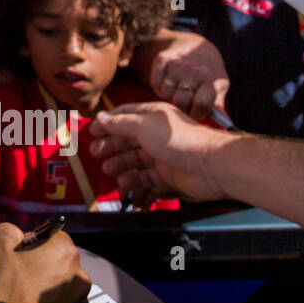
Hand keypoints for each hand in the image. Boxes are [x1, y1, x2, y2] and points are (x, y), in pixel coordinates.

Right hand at [0, 222, 91, 302]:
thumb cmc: (10, 290)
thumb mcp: (0, 247)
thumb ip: (8, 230)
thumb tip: (13, 232)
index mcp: (63, 248)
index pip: (48, 234)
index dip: (30, 244)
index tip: (20, 256)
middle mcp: (78, 270)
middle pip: (56, 256)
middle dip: (40, 262)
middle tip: (21, 274)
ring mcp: (80, 292)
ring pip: (60, 277)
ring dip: (47, 280)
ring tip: (28, 290)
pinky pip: (66, 295)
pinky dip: (54, 297)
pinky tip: (37, 299)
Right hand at [89, 102, 229, 203]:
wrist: (210, 166)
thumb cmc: (178, 139)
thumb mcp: (144, 125)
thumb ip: (120, 123)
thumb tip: (101, 117)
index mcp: (152, 116)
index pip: (125, 116)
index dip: (107, 123)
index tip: (92, 131)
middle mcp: (156, 134)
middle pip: (127, 140)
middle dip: (111, 146)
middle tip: (96, 154)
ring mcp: (162, 156)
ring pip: (135, 161)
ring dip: (121, 166)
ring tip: (110, 172)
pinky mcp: (167, 176)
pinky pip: (146, 180)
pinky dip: (135, 183)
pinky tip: (126, 186)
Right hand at [145, 29, 229, 119]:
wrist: (195, 46)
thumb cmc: (209, 72)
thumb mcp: (219, 85)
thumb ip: (218, 103)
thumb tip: (226, 122)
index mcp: (209, 78)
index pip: (201, 104)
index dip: (197, 113)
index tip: (196, 111)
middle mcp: (192, 69)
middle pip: (179, 101)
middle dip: (182, 106)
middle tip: (185, 103)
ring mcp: (176, 63)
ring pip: (165, 94)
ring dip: (170, 97)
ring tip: (178, 92)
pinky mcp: (161, 59)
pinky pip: (155, 84)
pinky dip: (160, 87)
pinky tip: (168, 84)